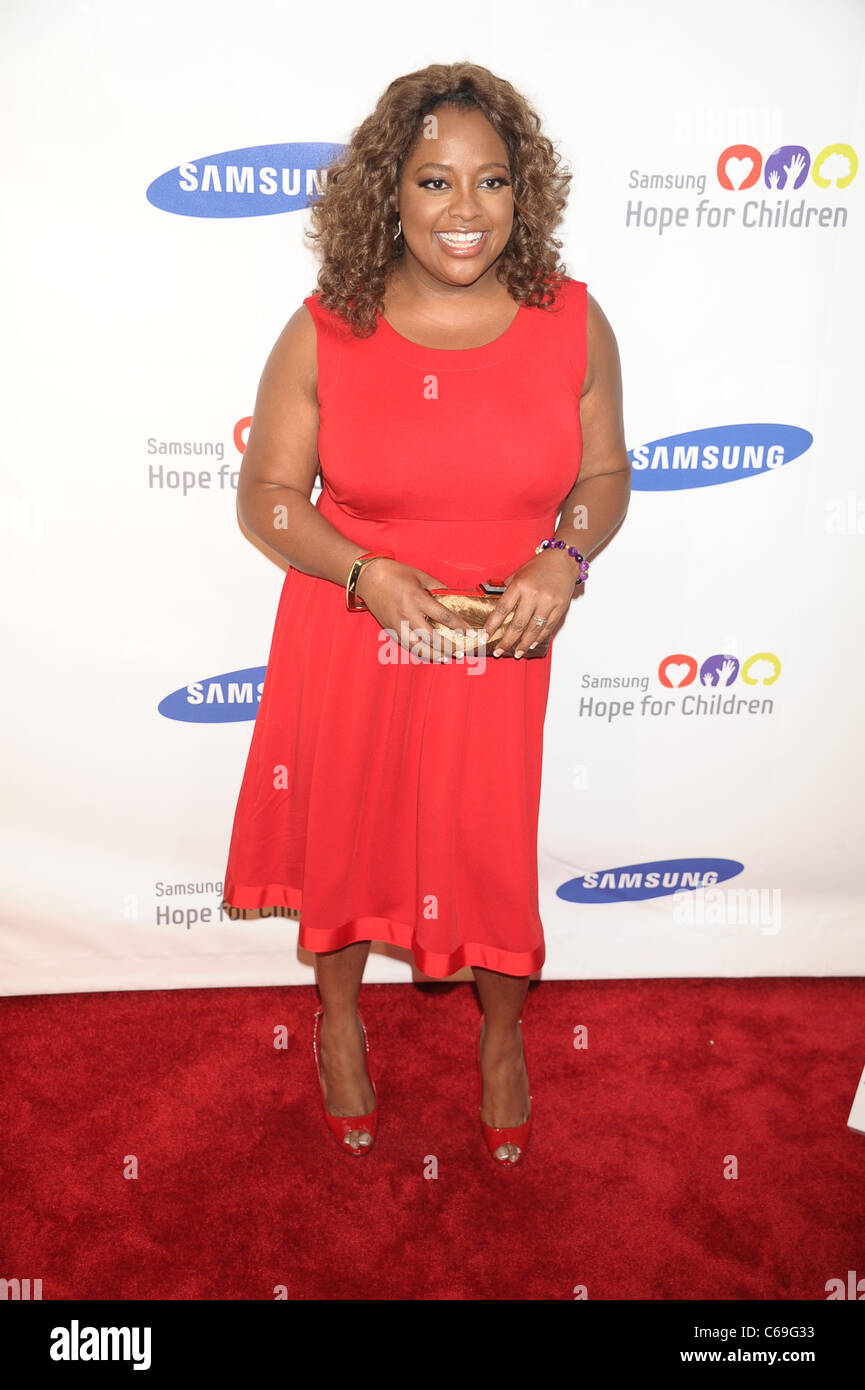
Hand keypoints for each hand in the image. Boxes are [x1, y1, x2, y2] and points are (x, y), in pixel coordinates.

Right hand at [355, 559, 469, 661]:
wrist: (368, 577)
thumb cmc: (396, 573)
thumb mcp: (421, 576)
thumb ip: (438, 588)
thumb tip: (454, 596)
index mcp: (417, 598)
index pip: (443, 616)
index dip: (459, 626)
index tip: (470, 633)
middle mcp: (407, 614)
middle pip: (431, 637)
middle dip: (448, 646)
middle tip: (461, 651)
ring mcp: (397, 624)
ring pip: (417, 646)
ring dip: (433, 654)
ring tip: (446, 658)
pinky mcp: (390, 629)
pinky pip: (406, 645)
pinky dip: (418, 652)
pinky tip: (429, 654)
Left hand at [481, 550, 577, 656]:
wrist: (564, 559)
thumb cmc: (539, 566)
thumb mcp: (518, 574)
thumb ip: (508, 590)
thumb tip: (497, 608)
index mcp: (520, 585)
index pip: (502, 610)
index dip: (492, 626)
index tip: (485, 637)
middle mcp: (534, 595)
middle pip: (517, 624)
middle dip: (507, 641)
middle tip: (499, 652)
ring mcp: (548, 602)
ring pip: (533, 630)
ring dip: (523, 644)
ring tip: (516, 653)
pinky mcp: (560, 607)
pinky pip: (547, 627)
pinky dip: (539, 638)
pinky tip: (532, 644)